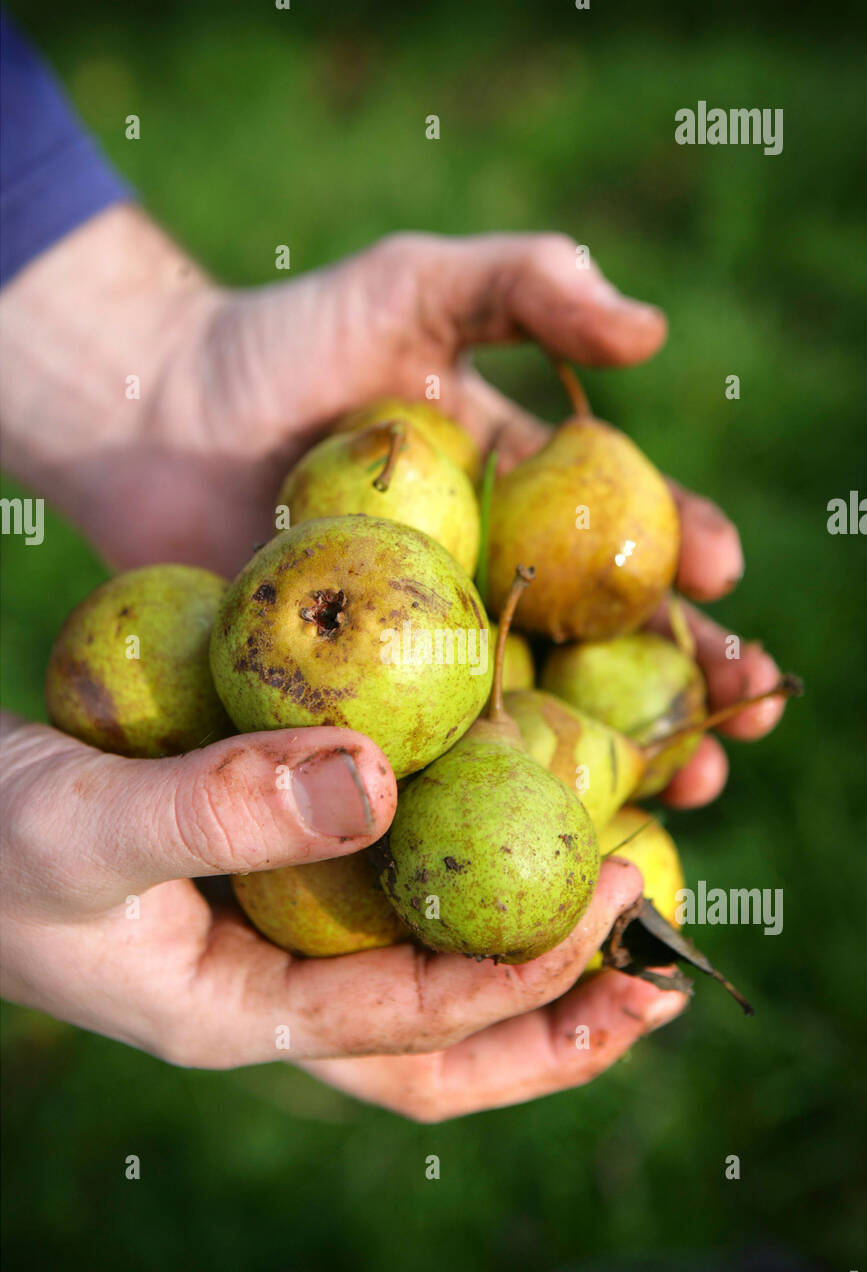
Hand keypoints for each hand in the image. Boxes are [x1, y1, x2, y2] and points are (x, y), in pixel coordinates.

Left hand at [0, 208, 785, 806]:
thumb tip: (649, 330)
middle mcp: (487, 588)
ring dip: (621, 759)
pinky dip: (490, 797)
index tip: (721, 571)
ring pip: (540, 716)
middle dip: (685, 683)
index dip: (683, 550)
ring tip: (688, 788)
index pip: (623, 532)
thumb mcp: (409, 288)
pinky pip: (432, 757)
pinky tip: (545, 835)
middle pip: (606, 645)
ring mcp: (423, 656)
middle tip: (737, 721)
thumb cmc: (281, 344)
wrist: (148, 414)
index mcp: (518, 503)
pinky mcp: (356, 707)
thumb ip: (523, 288)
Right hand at [0, 714, 684, 1118]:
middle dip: (552, 1032)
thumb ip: (212, 810)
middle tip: (658, 988)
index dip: (522, 977)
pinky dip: (456, 892)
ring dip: (520, 969)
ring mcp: (268, 952)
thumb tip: (374, 784)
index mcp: (236, 1013)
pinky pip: (384, 913)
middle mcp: (268, 997)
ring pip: (419, 988)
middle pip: (437, 1054)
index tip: (613, 909)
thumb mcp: (83, 823)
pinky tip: (498, 836)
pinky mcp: (266, 894)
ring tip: (614, 926)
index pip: (411, 1023)